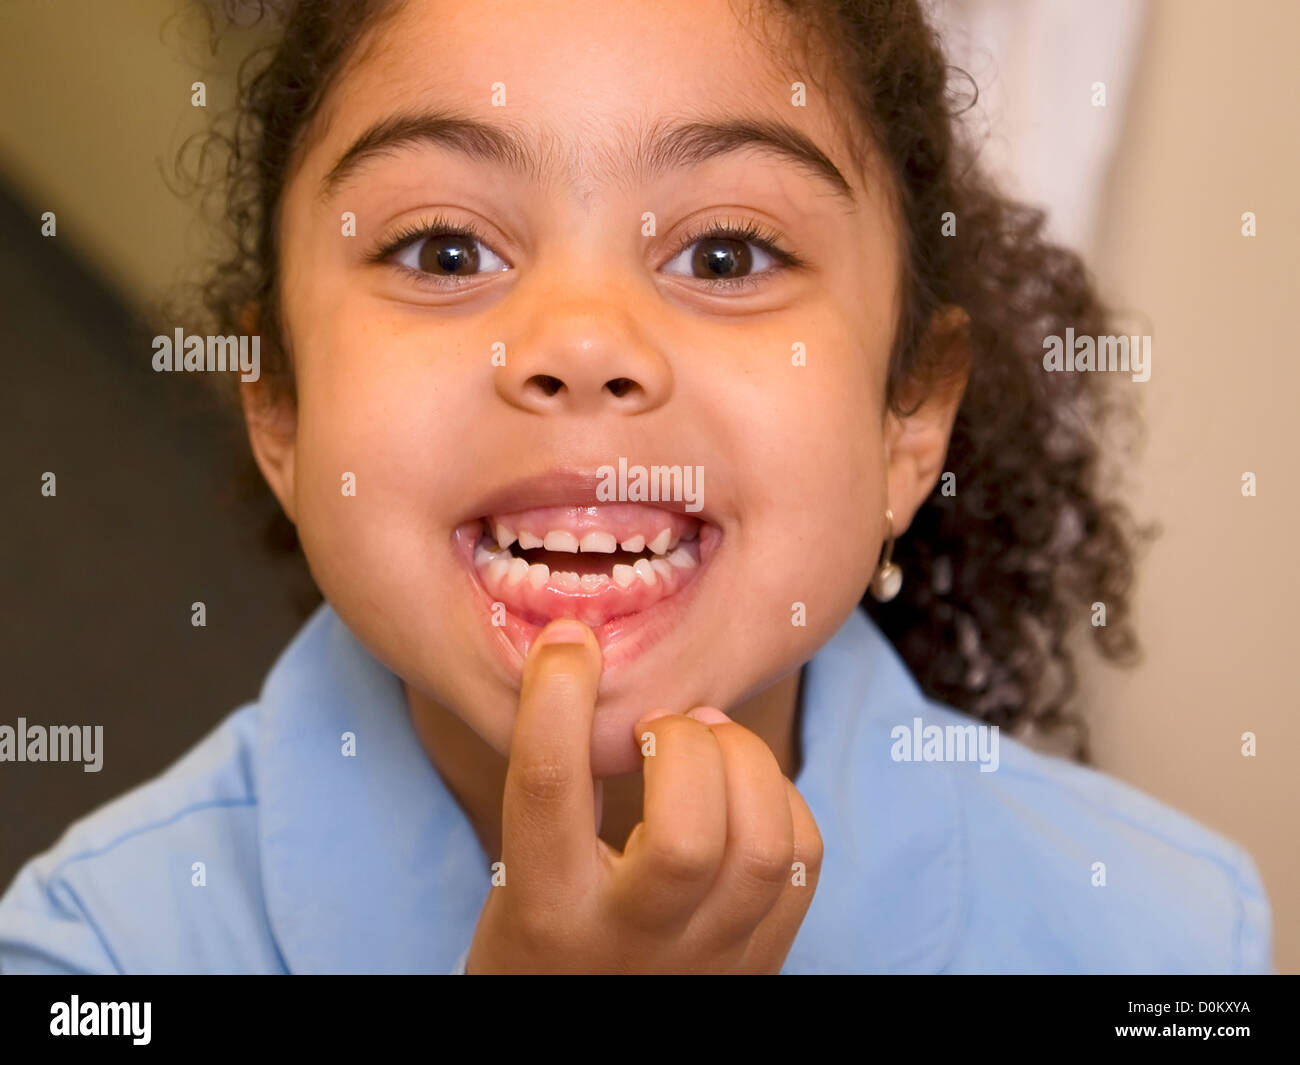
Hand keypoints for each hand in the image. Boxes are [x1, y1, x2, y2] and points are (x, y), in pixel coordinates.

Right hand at [464, 618, 822, 972]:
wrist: (574, 1045)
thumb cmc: (540, 945)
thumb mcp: (517, 875)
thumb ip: (555, 791)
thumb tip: (578, 654)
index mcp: (546, 911)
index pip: (551, 791)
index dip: (556, 698)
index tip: (569, 641)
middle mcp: (630, 943)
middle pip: (688, 837)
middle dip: (685, 746)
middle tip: (663, 721)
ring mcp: (708, 960)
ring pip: (763, 851)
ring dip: (745, 764)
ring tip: (709, 738)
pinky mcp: (760, 961)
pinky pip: (800, 864)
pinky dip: (781, 800)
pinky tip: (744, 785)